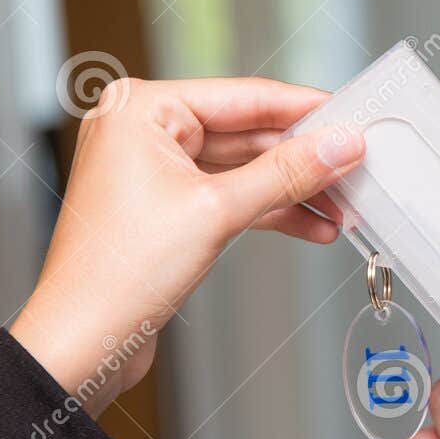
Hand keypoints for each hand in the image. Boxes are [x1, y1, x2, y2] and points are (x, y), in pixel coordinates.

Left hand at [10, 76, 361, 414]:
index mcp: (141, 108)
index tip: (350, 118)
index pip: (244, 96)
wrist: (84, 342)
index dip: (304, 110)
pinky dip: (269, 211)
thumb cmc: (116, 273)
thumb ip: (285, 173)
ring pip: (243, 169)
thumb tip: (337, 144)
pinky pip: (230, 196)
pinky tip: (311, 225)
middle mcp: (144, 130)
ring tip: (341, 206)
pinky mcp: (166, 207)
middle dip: (303, 159)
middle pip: (247, 133)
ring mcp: (154, 169)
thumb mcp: (217, 212)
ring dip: (292, 191)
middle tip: (354, 168)